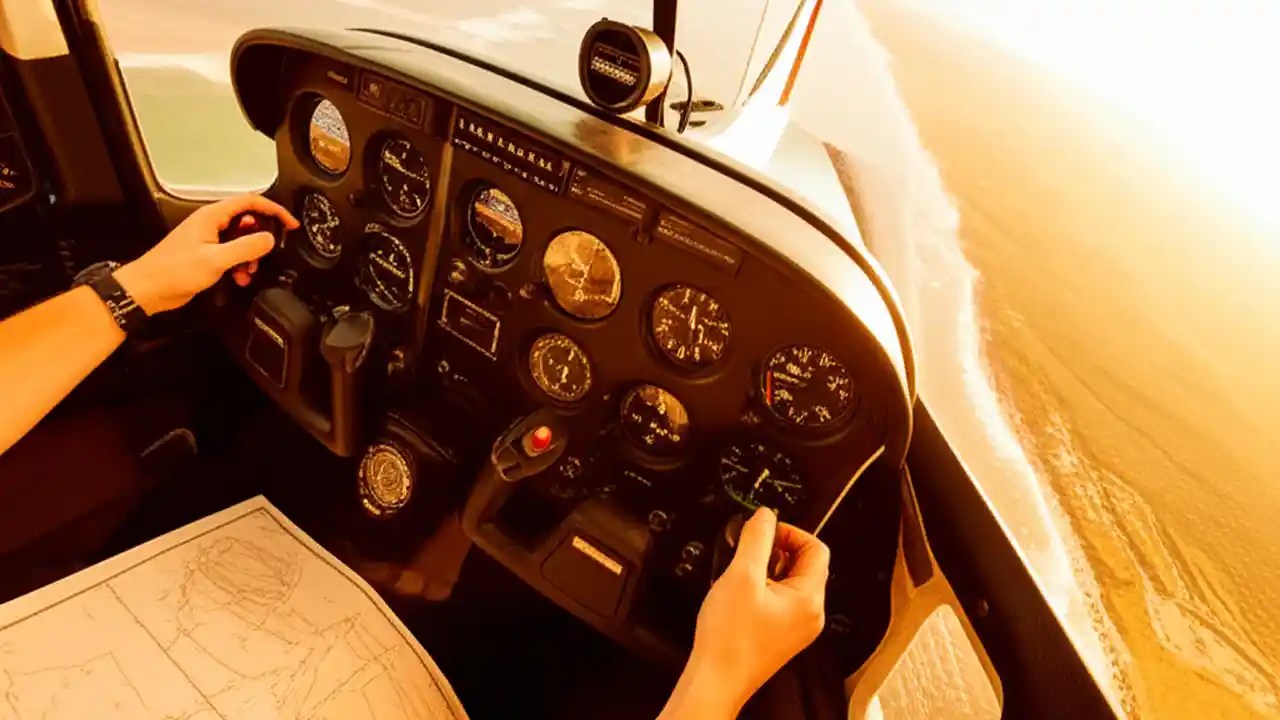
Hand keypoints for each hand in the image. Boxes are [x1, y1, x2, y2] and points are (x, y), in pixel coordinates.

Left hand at [115, 194, 298, 313]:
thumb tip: (268, 239)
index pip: (250, 202)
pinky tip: (239, 277)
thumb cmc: (172, 271)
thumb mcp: (216, 260)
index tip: (289, 223)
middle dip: (261, 238)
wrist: (148, 289)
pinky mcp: (206, 253)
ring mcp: (208, 238)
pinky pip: (231, 253)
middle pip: (247, 221)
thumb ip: (246, 248)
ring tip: (249, 270)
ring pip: (241, 239)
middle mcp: (210, 224)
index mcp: (211, 217)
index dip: (274, 210)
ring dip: (250, 255)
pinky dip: (240, 264)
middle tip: (269, 251)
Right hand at [660, 508, 830, 718]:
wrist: (715, 679)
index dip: (790, 533)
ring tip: (741, 575)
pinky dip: (761, 587)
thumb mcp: (741, 576)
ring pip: (790, 580)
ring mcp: (796, 626)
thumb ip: (757, 539)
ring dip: (766, 569)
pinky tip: (740, 593)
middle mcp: (810, 614)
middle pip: (804, 563)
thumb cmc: (729, 638)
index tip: (764, 531)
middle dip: (775, 551)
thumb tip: (766, 516)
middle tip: (749, 551)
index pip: (816, 548)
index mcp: (809, 599)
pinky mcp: (781, 633)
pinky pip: (780, 598)